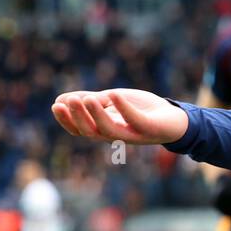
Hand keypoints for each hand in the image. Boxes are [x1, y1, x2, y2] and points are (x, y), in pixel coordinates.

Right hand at [53, 89, 188, 144]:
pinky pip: (134, 120)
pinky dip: (123, 108)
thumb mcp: (113, 100)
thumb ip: (91, 100)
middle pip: (90, 131)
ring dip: (95, 114)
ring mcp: (132, 134)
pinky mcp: (148, 129)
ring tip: (87, 99)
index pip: (80, 129)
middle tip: (67, 102)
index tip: (56, 105)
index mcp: (104, 129)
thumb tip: (61, 99)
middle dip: (77, 117)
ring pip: (108, 130)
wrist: (174, 117)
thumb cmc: (142, 109)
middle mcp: (115, 135)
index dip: (66, 120)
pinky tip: (114, 94)